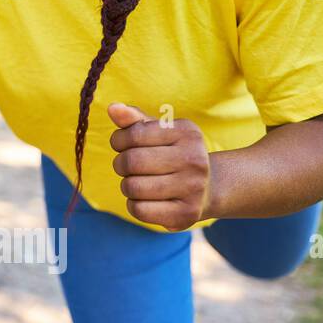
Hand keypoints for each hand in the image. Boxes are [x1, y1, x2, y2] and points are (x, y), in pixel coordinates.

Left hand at [108, 103, 210, 230]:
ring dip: (126, 185)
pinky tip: (145, 199)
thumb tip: (113, 107)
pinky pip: (139, 210)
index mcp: (187, 133)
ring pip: (133, 188)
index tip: (122, 145)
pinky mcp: (187, 214)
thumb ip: (134, 120)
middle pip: (132, 162)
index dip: (118, 140)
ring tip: (138, 182)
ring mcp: (193, 188)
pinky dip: (133, 204)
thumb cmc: (173, 154)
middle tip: (127, 166)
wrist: (208, 188)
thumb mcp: (158, 132)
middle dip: (120, 164)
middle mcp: (194, 159)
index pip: (134, 134)